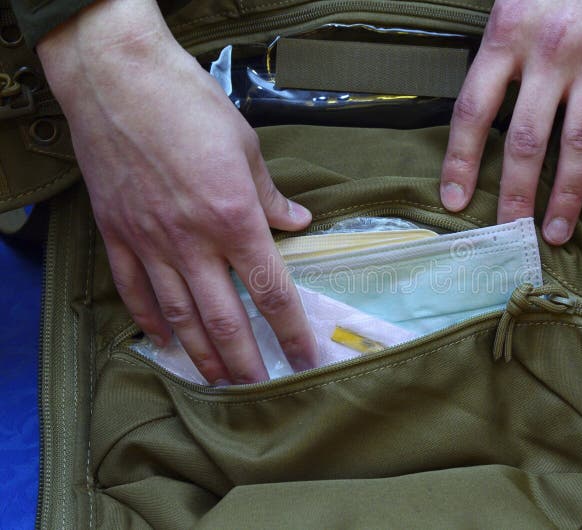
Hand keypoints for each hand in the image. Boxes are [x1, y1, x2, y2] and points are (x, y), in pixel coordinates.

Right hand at [38, 0, 317, 384]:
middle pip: (225, 318)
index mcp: (234, 218)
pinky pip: (134, 289)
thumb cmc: (188, 104)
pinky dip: (149, 320)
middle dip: (246, 361)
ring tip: (218, 381)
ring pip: (179, 315)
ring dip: (201, 353)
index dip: (291, 332)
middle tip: (261, 388)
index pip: (271, 291)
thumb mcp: (246, 147)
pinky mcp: (117, 233)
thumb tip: (296, 223)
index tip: (304, 359)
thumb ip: (270, 196)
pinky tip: (163, 341)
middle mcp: (193, 240)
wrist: (119, 79)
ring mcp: (151, 240)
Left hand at [440, 0, 581, 243]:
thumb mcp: (510, 2)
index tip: (455, 199)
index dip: (461, 161)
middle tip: (510, 232)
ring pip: (580, 144)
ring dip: (568, 195)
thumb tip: (479, 116)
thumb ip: (495, 55)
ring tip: (556, 230)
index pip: (473, 111)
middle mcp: (550, 53)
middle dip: (518, 195)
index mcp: (507, 35)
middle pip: (528, 140)